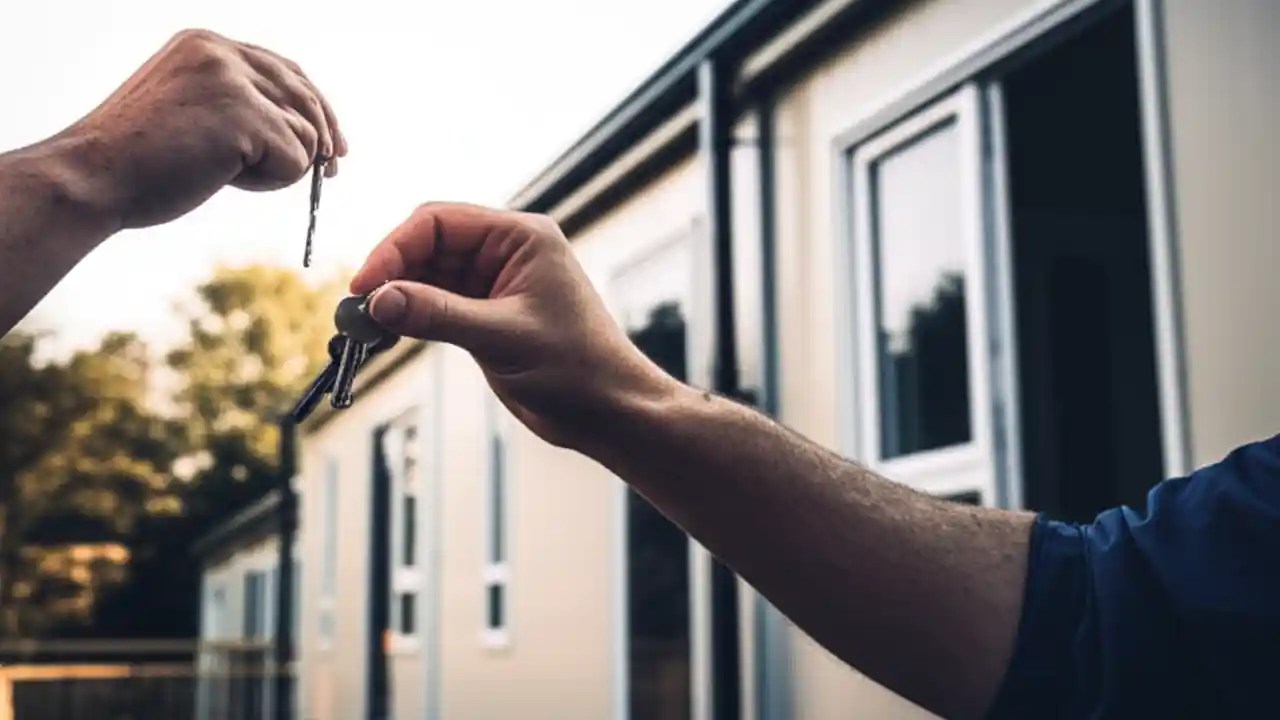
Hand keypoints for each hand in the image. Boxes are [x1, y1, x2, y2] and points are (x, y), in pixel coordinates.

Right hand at [63, 29, 346, 229]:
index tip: (332, 142)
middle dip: (322, 137)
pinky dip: (272, 182)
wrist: (93, 177)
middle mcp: (221, 51)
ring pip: (303, 132)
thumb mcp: (189, 112)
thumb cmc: (138, 160)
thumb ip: (237, 106)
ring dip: (279, 167)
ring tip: (227, 175)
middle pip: (305, 95)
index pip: (284, 69)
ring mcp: (234, 80)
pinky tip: (227, 181)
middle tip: (330, 173)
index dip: (315, 107)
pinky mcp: (246, 116)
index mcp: (205, 44)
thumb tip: (303, 132)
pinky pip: (295, 160)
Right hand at [350, 203, 680, 451]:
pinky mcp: (486, 315)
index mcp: (521, 237)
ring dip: (394, 297)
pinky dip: (408, 317)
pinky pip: (435, 304)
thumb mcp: (503, 338)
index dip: (394, 249)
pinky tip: (385, 336)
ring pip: (426, 276)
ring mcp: (494, 283)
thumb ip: (439, 315)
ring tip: (362, 328)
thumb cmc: (576, 368)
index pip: (439, 222)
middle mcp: (506, 252)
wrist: (608, 412)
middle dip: (389, 273)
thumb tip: (378, 300)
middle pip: (427, 245)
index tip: (364, 285)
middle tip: (355, 310)